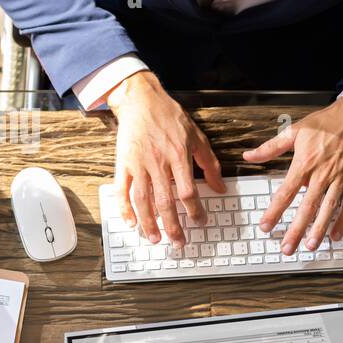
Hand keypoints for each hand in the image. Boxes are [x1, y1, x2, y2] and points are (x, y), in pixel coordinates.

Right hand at [107, 70, 224, 247]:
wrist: (141, 100)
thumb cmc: (169, 117)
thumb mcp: (196, 136)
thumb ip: (209, 163)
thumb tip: (220, 187)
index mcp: (178, 156)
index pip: (187, 191)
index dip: (195, 211)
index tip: (200, 222)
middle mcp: (158, 162)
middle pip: (165, 202)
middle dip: (173, 226)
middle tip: (179, 242)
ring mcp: (138, 164)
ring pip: (143, 200)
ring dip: (149, 223)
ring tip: (155, 239)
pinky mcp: (122, 163)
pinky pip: (122, 190)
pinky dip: (124, 208)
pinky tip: (130, 223)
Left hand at [243, 99, 342, 254]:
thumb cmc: (327, 122)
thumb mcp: (295, 131)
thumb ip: (270, 147)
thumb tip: (249, 155)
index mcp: (305, 162)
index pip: (286, 192)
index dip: (274, 211)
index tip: (266, 226)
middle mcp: (323, 173)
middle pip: (306, 206)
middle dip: (295, 229)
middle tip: (287, 247)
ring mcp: (341, 178)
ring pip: (328, 208)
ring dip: (319, 229)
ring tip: (309, 245)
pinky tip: (335, 235)